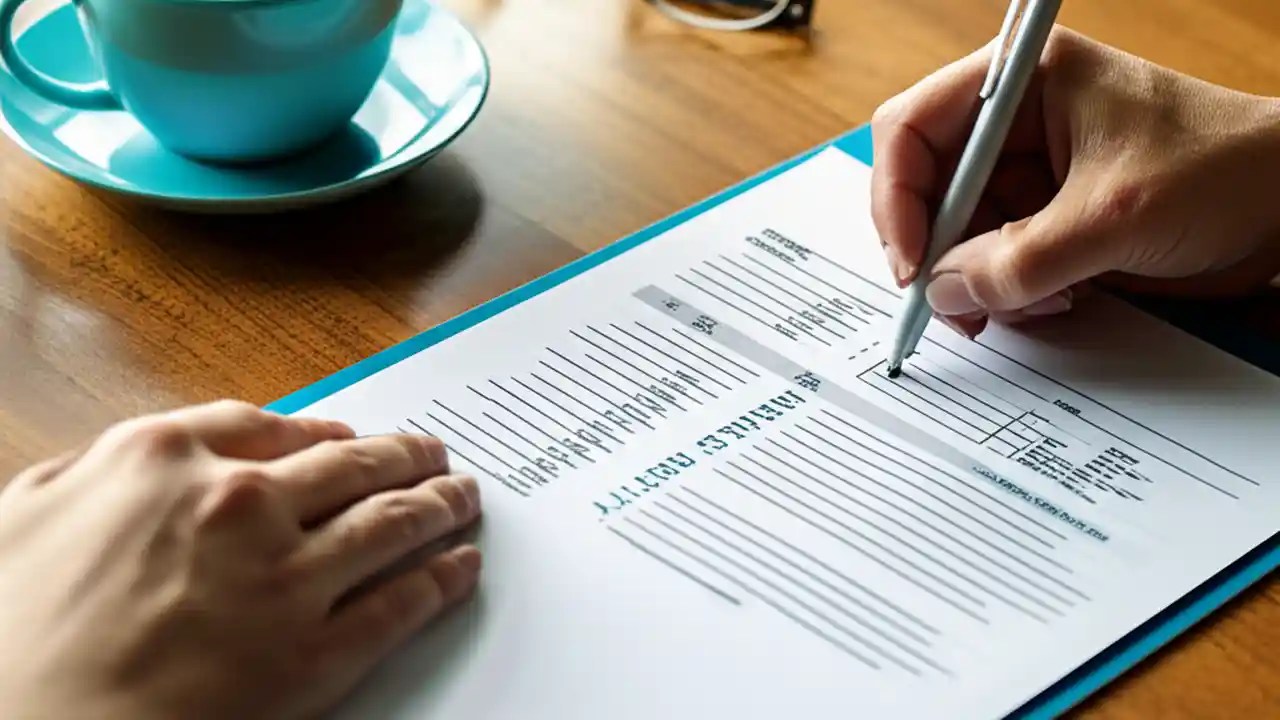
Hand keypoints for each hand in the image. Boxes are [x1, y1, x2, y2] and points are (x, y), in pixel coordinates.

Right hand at [0, 401, 481, 719]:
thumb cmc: (16, 642)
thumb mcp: (26, 520)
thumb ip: (88, 475)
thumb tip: (126, 463)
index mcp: (166, 460)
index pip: (275, 427)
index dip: (327, 432)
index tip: (351, 437)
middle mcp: (240, 505)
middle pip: (352, 466)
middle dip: (405, 457)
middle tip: (435, 455)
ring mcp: (286, 579)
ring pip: (391, 524)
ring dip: (440, 506)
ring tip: (463, 498)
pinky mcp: (316, 654)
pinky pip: (400, 603)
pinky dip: (441, 579)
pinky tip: (459, 566)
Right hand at [871, 26, 1279, 337]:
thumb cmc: (1225, 171)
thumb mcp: (1112, 218)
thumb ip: (1017, 263)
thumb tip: (943, 293)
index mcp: (1023, 80)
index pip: (911, 130)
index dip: (897, 199)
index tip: (914, 264)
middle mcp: (1015, 121)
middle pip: (925, 189)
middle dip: (937, 252)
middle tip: (952, 305)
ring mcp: (1030, 171)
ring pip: (956, 234)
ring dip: (980, 281)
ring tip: (1034, 301)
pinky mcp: (1046, 216)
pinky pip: (992, 260)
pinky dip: (1009, 291)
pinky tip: (1057, 297)